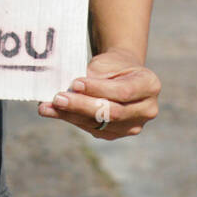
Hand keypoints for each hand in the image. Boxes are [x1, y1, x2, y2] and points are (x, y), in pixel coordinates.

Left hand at [38, 48, 159, 139]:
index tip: (75, 83)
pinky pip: (92, 129)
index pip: (123, 92)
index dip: (98, 89)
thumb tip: (71, 89)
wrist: (121, 73)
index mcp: (149, 85)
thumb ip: (95, 76)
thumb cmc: (113, 64)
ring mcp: (133, 125)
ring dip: (71, 116)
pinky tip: (52, 112)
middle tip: (58, 98)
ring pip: (100, 124)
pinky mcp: (116, 133)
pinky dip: (71, 119)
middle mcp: (147, 110)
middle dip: (82, 105)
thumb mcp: (107, 62)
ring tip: (48, 107)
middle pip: (112, 112)